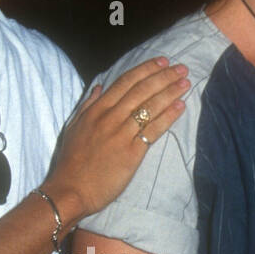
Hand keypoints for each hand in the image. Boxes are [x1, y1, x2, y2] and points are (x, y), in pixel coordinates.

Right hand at [45, 57, 189, 222]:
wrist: (69, 191)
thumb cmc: (70, 163)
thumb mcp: (73, 128)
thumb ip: (86, 106)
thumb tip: (98, 87)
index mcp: (95, 110)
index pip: (125, 82)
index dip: (146, 70)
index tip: (162, 62)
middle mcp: (109, 118)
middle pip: (141, 90)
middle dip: (163, 76)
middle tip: (181, 68)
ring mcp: (121, 134)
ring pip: (149, 107)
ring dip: (170, 92)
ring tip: (185, 83)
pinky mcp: (131, 153)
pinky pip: (153, 130)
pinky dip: (168, 117)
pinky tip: (180, 107)